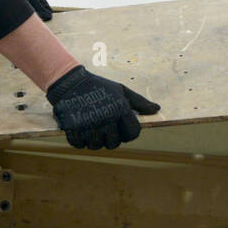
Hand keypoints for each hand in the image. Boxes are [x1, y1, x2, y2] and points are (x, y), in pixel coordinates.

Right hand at [45, 65, 159, 149]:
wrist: (70, 82)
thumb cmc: (99, 86)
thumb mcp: (121, 90)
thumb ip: (140, 102)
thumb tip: (157, 109)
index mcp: (120, 109)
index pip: (133, 133)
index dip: (128, 133)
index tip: (120, 127)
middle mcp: (106, 117)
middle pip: (114, 143)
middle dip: (109, 138)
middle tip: (103, 126)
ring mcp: (89, 124)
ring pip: (96, 145)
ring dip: (93, 140)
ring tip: (90, 126)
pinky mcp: (73, 127)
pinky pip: (79, 145)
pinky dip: (79, 140)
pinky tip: (79, 128)